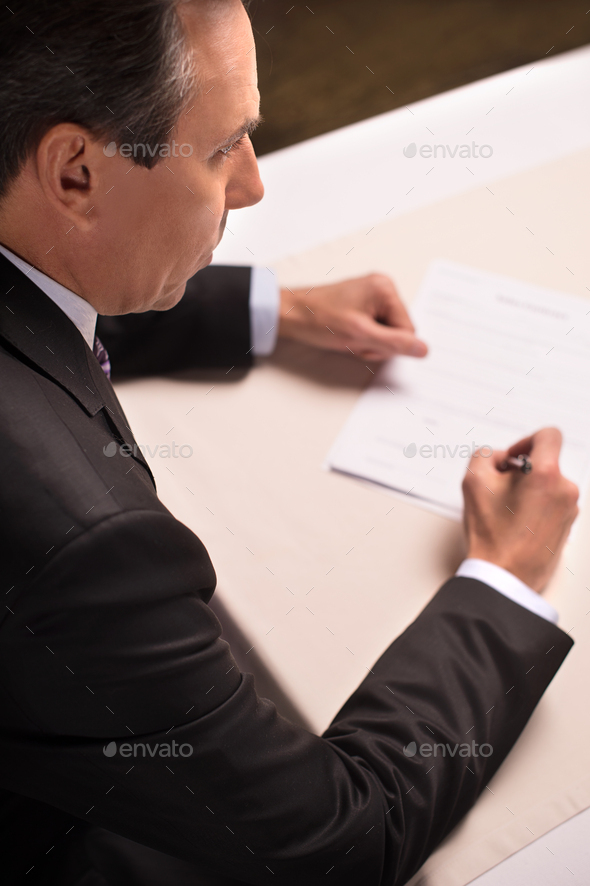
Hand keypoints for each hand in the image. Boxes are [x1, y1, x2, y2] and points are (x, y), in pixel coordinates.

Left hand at [278, 273, 427, 360]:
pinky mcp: (362, 303)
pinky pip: (374, 327)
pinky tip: (346, 333)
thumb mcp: (359, 335)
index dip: (387, 345)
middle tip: (353, 340)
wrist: (289, 314)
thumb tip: (423, 349)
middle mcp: (382, 287)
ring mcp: (372, 294)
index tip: (363, 341)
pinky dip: (361, 336)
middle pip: (398, 330)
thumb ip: (394, 343)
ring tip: (347, 336)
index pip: (408, 330)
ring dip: (367, 341)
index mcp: (385, 289)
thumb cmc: (318, 320)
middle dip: (377, 343)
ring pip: (385, 332)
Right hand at [462, 428, 578, 591]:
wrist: (504, 576)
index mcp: (546, 474)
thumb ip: (485, 455)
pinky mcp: (567, 527)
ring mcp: (569, 510)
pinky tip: (515, 524)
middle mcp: (565, 490)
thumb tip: (499, 458)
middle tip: (498, 489)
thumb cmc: (492, 535)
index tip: (513, 458)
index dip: (526, 441)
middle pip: (544, 463)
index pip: (548, 436)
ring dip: (527, 490)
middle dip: (520, 471)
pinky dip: (534, 507)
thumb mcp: (473, 481)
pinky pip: (551, 505)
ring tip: (505, 511)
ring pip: (547, 485)